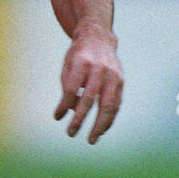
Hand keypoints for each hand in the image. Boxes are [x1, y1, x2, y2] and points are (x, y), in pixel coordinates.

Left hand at [55, 20, 123, 144]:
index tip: (57, 117)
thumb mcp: (67, 66)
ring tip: (92, 139)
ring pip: (108, 104)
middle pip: (90, 98)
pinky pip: (116, 103)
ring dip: (100, 124)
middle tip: (71, 133)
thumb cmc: (78, 55)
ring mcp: (113, 74)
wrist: (98, 38)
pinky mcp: (121, 80)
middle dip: (80, 119)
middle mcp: (99, 68)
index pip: (72, 88)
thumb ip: (68, 88)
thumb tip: (74, 112)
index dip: (64, 105)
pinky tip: (101, 129)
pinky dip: (109, 118)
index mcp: (81, 62)